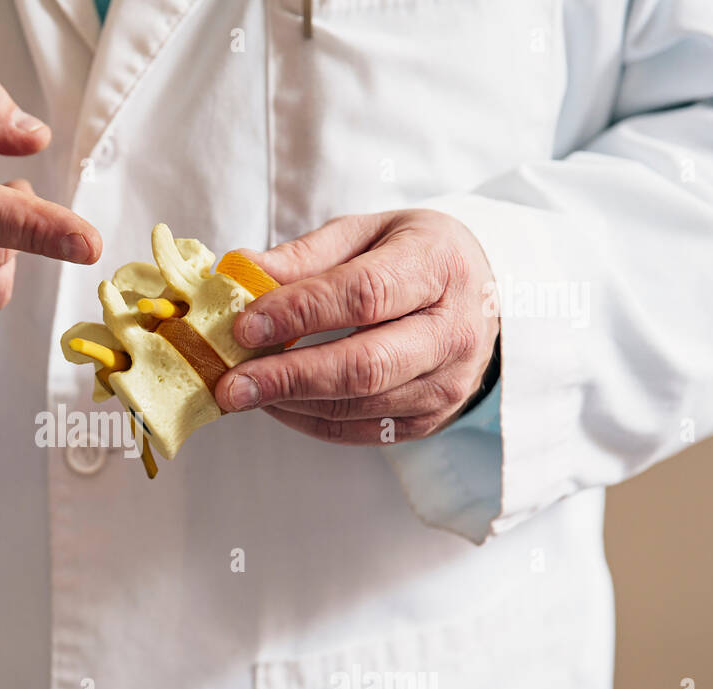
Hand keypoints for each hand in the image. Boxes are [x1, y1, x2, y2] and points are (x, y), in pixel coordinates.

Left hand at [214, 209, 499, 443]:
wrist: (482, 296)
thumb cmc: (411, 256)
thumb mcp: (365, 233)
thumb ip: (304, 255)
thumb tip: (238, 271)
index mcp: (438, 266)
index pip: (364, 295)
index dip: (299, 312)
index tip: (244, 325)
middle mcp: (453, 331)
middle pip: (364, 364)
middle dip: (288, 376)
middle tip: (230, 384)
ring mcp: (447, 383)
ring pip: (358, 405)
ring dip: (290, 402)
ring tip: (242, 391)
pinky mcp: (430, 420)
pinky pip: (359, 431)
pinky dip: (307, 421)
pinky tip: (274, 403)